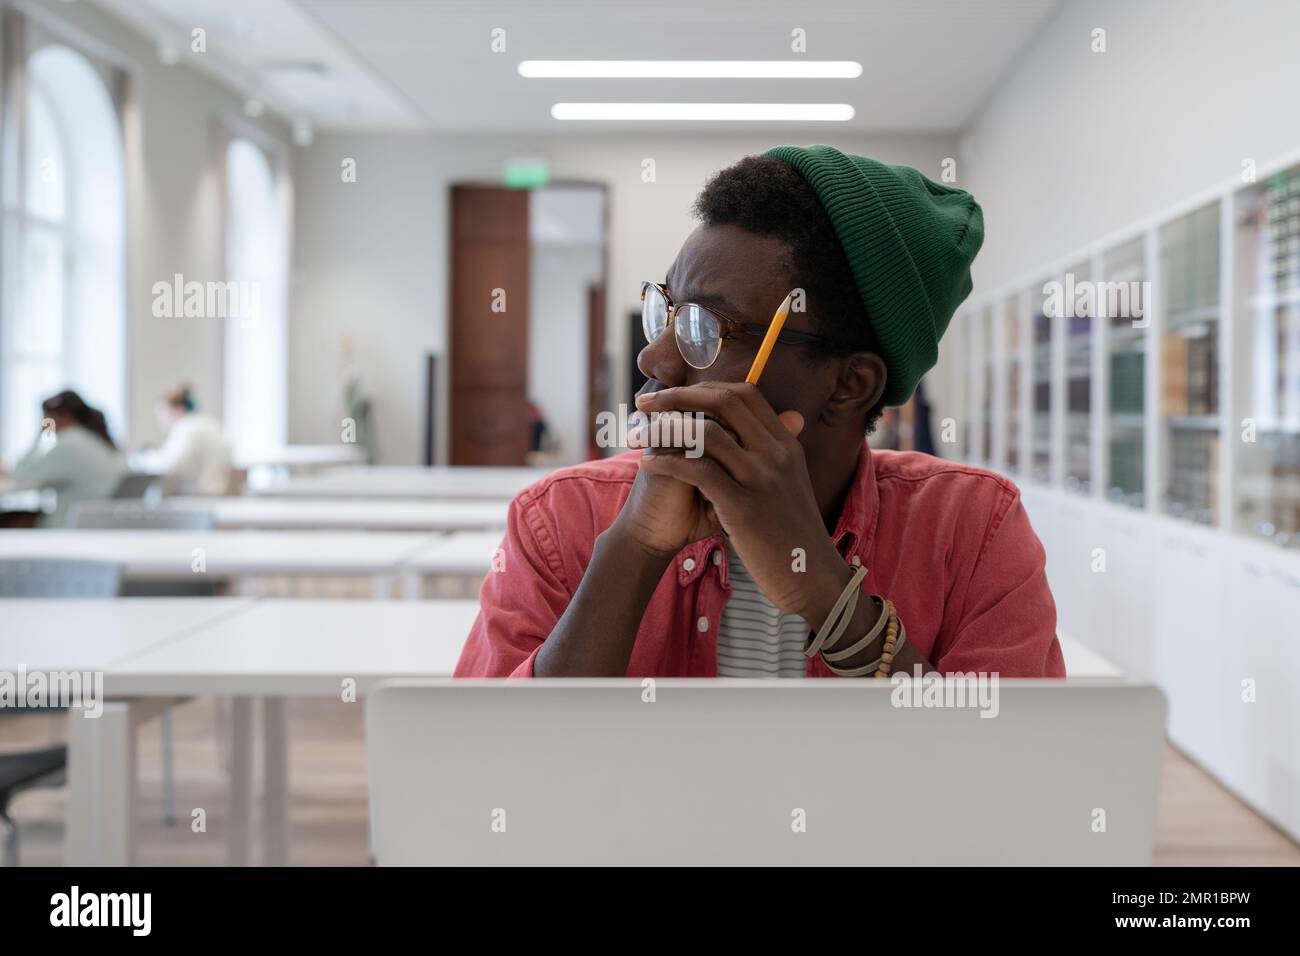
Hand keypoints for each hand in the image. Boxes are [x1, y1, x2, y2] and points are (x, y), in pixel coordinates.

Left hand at [633, 382, 843, 615]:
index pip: (746, 395)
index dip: (707, 388)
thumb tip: (756, 434)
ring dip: (667, 428)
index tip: (678, 394)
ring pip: (709, 433)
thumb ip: (771, 457)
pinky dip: (668, 463)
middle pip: (725, 402)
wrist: (813, 577)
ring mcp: (762, 479)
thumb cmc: (795, 536)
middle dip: (680, 395)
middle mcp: (776, 454)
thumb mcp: (790, 486)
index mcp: (786, 445)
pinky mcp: (744, 507)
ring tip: (640, 434)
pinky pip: (699, 471)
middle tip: (647, 402)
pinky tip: (649, 465)